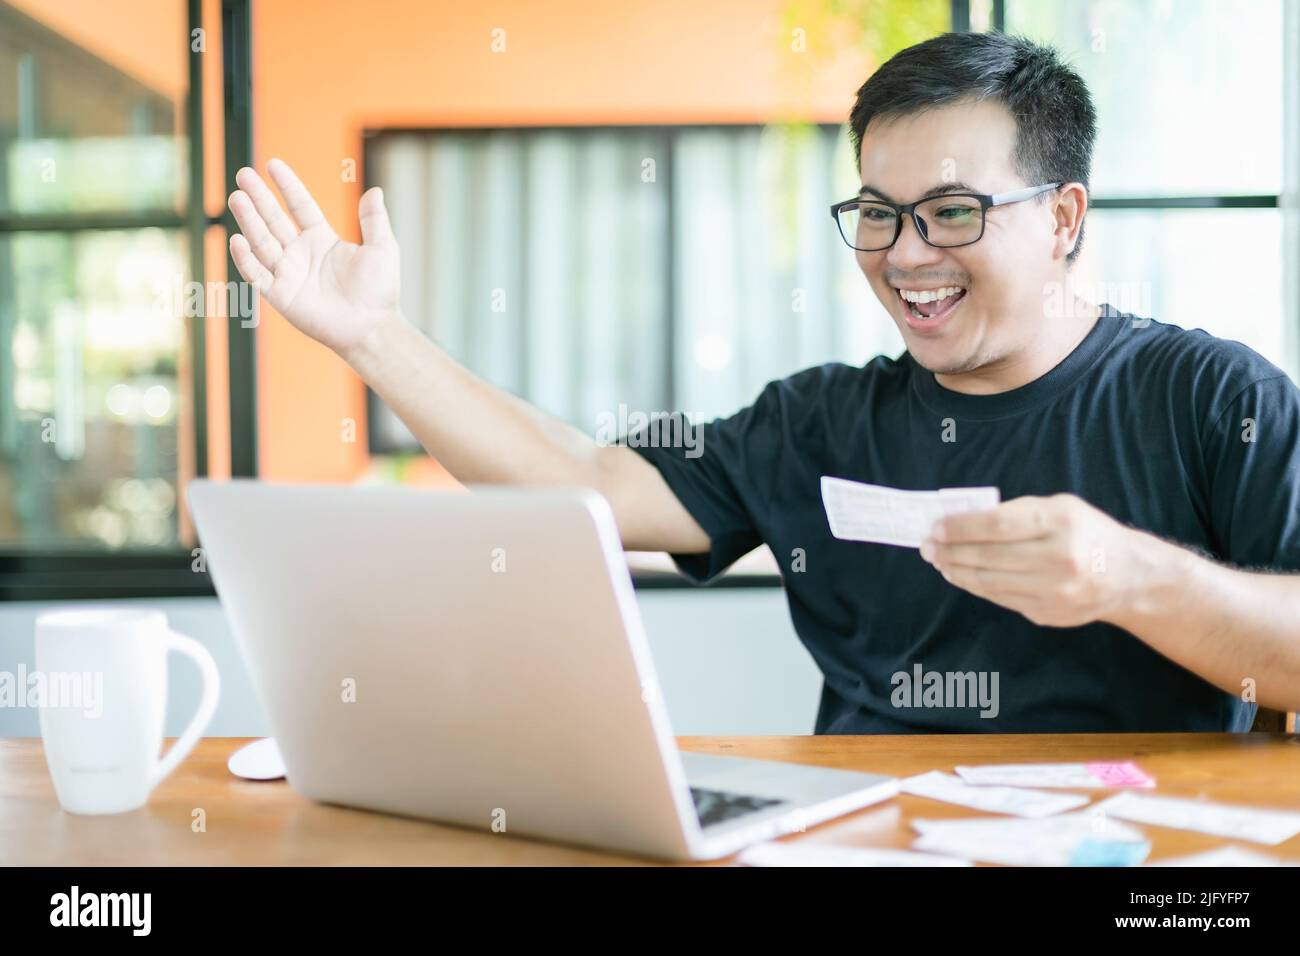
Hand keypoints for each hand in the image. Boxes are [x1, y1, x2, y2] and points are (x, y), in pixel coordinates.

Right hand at [227, 158, 399, 355]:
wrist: (373, 327)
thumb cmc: (380, 291)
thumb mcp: (382, 248)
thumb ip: (374, 220)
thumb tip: (375, 190)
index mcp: (322, 239)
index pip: (300, 206)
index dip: (287, 186)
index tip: (272, 165)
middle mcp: (301, 253)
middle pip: (274, 220)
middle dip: (258, 198)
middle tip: (243, 174)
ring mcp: (289, 274)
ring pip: (262, 242)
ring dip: (249, 220)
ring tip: (237, 197)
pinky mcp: (282, 296)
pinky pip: (258, 275)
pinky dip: (246, 259)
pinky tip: (237, 239)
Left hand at [920, 493, 1148, 627]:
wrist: (1128, 576)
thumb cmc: (1086, 532)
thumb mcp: (1059, 508)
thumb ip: (1015, 512)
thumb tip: (961, 519)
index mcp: (1060, 523)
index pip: (998, 525)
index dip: (961, 527)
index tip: (935, 527)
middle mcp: (1059, 558)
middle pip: (989, 556)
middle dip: (950, 551)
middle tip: (927, 545)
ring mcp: (1053, 591)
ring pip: (989, 581)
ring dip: (956, 571)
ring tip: (938, 560)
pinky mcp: (1046, 613)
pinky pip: (999, 598)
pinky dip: (975, 586)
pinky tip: (960, 575)